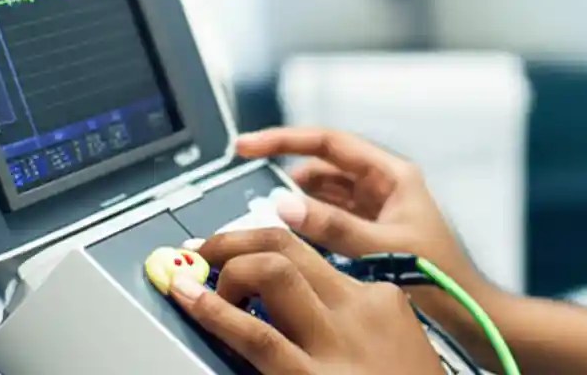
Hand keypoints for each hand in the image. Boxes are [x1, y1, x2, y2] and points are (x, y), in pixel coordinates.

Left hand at [168, 228, 443, 373]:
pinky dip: (215, 312)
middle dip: (236, 239)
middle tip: (206, 252)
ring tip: (204, 285)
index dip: (263, 247)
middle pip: (288, 244)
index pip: (313, 254)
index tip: (237, 251)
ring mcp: (338, 343)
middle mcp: (361, 309)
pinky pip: (257, 335)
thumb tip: (289, 307)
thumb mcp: (393, 348)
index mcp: (381, 299)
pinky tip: (192, 301)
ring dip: (229, 269)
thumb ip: (352, 323)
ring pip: (273, 270)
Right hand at [236, 129, 499, 340]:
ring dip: (293, 206)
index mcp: (392, 175)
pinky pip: (327, 221)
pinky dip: (305, 227)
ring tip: (265, 222)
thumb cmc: (444, 281)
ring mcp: (374, 210)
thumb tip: (286, 206)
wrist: (469, 317)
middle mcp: (382, 186)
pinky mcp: (368, 234)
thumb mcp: (384, 250)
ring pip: (320, 196)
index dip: (284, 140)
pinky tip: (288, 242)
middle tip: (249, 191)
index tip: (248, 145)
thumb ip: (334, 227)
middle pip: (320, 168)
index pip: (329, 143)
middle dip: (284, 178)